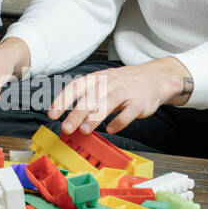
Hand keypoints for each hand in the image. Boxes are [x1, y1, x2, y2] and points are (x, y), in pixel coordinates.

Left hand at [47, 57, 188, 135]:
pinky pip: (129, 111)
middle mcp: (110, 83)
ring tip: (84, 130)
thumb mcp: (103, 84)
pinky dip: (120, 121)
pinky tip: (111, 130)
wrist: (155, 78)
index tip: (52, 114)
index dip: (63, 100)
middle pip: (90, 98)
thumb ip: (87, 98)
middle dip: (76, 113)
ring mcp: (125, 91)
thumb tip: (68, 116)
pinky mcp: (140, 102)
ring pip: (108, 103)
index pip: (76, 87)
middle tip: (66, 128)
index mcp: (97, 78)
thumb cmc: (124, 83)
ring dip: (95, 117)